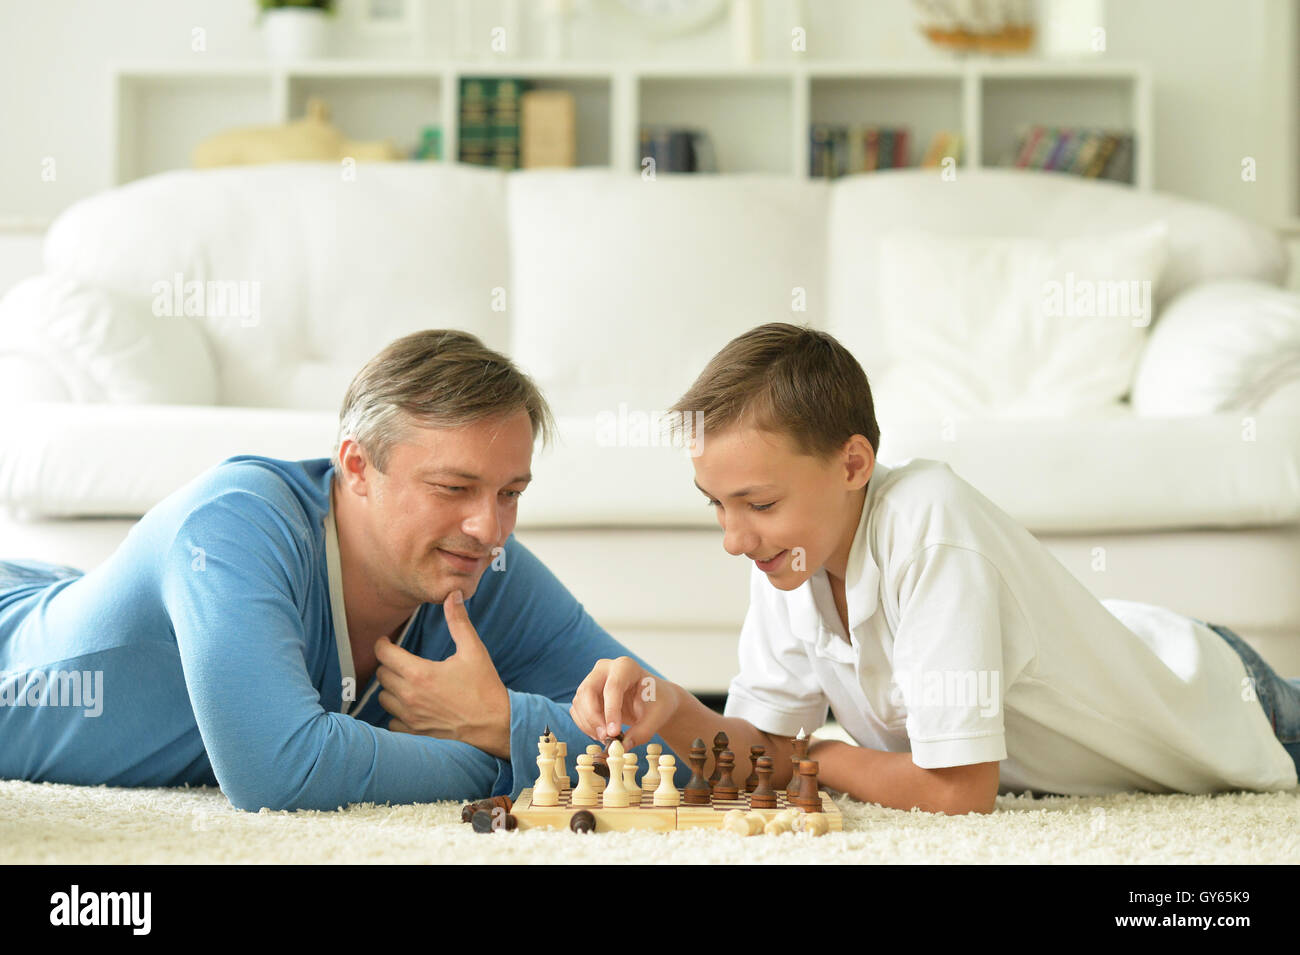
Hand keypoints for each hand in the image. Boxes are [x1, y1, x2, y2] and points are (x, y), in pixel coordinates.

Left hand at [376, 589, 510, 757]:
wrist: (495, 725)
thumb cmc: (484, 687)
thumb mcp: (474, 650)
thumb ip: (458, 622)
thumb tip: (453, 595)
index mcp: (419, 673)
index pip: (383, 654)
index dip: (382, 644)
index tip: (387, 642)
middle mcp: (409, 696)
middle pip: (382, 675)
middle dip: (389, 664)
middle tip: (401, 660)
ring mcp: (410, 717)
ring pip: (383, 698)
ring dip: (391, 688)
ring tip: (405, 682)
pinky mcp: (415, 733)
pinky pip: (392, 722)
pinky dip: (397, 713)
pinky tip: (411, 706)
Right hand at [569, 656, 679, 748]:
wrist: (653, 700)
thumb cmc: (657, 703)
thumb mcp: (657, 717)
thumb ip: (642, 733)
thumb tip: (622, 747)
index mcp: (626, 667)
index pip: (613, 686)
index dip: (611, 710)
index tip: (614, 733)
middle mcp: (605, 669)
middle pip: (588, 690)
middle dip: (594, 717)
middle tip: (605, 738)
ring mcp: (592, 680)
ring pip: (580, 702)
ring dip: (589, 724)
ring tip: (606, 738)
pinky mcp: (585, 694)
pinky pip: (577, 710)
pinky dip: (585, 725)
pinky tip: (600, 734)